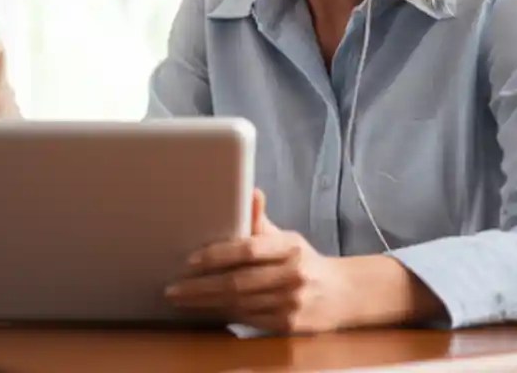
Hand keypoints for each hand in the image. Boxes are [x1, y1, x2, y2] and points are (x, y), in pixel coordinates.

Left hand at [165, 189, 354, 333]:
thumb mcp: (286, 238)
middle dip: (201, 286)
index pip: (248, 249)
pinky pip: (250, 319)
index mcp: (289, 247)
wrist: (343, 294)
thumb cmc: (303, 261)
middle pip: (238, 281)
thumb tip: (250, 191)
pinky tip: (206, 310)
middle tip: (173, 288)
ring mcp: (292, 302)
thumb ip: (260, 221)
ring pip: (240, 303)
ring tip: (181, 299)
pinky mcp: (290, 325)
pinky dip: (225, 314)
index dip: (217, 255)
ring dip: (206, 303)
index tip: (189, 260)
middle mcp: (292, 275)